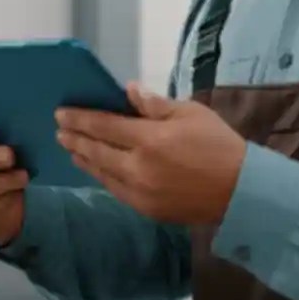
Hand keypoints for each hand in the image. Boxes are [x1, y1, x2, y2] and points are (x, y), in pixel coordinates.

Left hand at [55, 82, 246, 224]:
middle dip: (76, 138)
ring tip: (71, 149)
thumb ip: (155, 104)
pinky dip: (101, 177)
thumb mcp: (190, 113)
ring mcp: (140, 191)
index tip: (62, 113)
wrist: (239, 189)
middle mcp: (138, 167)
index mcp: (150, 139)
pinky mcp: (145, 209)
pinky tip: (95, 169)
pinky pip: (115, 190)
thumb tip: (127, 90)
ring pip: (102, 173)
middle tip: (59, 130)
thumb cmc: (217, 144)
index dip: (81, 118)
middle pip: (97, 150)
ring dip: (84, 159)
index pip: (105, 125)